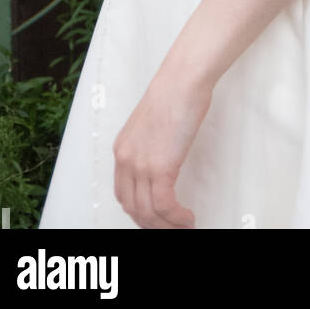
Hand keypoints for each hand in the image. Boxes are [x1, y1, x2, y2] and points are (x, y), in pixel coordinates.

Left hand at [113, 74, 211, 227]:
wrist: (182, 80)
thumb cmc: (174, 93)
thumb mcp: (151, 124)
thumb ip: (149, 146)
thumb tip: (162, 163)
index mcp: (121, 150)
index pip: (123, 194)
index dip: (139, 212)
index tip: (155, 218)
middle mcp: (125, 160)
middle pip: (133, 208)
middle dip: (152, 224)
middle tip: (170, 228)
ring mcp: (141, 165)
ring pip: (148, 213)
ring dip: (167, 226)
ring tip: (184, 226)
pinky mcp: (160, 167)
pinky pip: (164, 206)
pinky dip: (176, 217)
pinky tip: (187, 217)